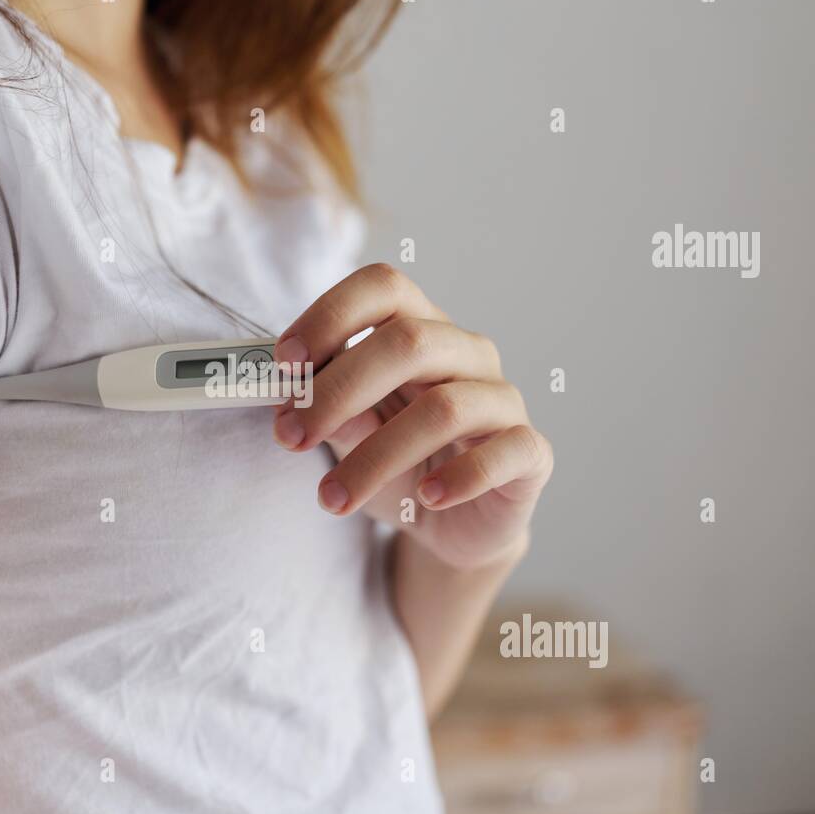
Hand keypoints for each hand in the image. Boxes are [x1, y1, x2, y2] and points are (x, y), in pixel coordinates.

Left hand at [271, 264, 552, 570]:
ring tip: (332, 496)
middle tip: (290, 435)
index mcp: (419, 329)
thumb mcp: (351, 440)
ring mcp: (502, 400)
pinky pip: (505, 452)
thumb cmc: (398, 466)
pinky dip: (461, 476)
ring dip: (377, 456)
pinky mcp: (530, 452)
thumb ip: (332, 414)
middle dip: (338, 390)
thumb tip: (296, 403)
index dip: (330, 315)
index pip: (383, 287)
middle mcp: (466, 353)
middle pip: (408, 342)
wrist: (453, 526)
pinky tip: (426, 498)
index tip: (284, 366)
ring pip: (445, 408)